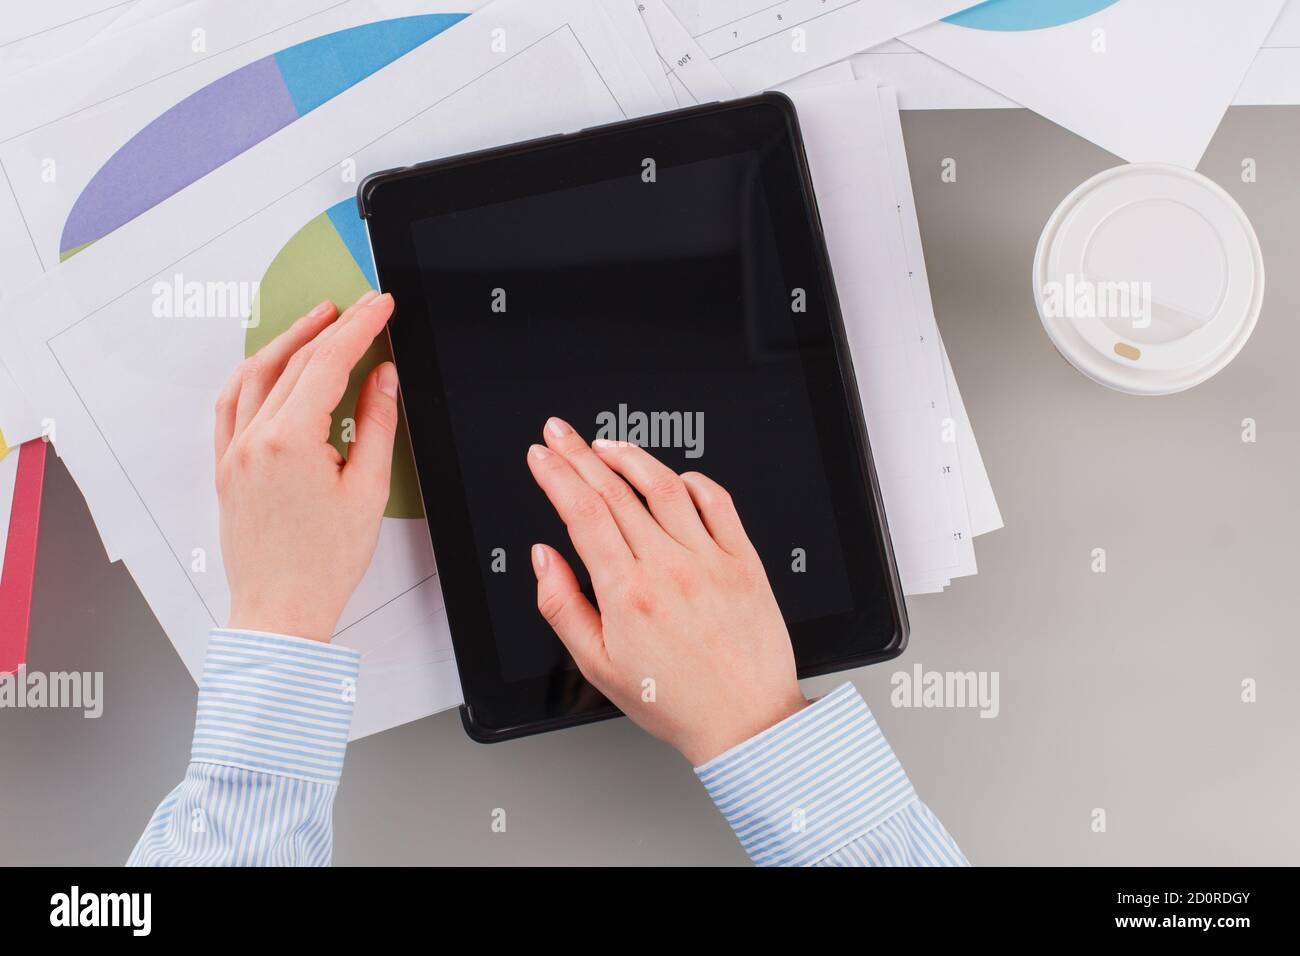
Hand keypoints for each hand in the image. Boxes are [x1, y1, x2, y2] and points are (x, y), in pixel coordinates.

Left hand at [214, 291, 399, 642]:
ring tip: (317, 320)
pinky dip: (253, 375)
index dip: (359, 327)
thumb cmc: (324, 564)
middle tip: (360, 307)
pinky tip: (270, 365)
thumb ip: (377, 424)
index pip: (328, 364)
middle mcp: (253, 439)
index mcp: (290, 442)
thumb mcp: (368, 490)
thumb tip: (383, 377)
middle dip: (331, 328)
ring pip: (255, 375)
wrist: (281, 610)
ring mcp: (233, 451)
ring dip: (287, 341)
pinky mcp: (225, 466)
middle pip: (293, 363)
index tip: (380, 306)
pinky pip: (231, 404)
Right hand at [527, 417, 807, 764]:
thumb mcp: (598, 666)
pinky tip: (675, 476)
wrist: (745, 723)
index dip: (556, 476)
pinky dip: (693, 481)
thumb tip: (544, 558)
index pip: (582, 513)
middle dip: (579, 454)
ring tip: (606, 444)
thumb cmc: (674, 701)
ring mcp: (710, 560)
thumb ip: (562, 606)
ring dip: (630, 457)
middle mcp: (669, 568)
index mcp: (628, 593)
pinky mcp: (745, 562)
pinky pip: (718, 503)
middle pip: (615, 491)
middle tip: (559, 432)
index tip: (541, 456)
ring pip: (665, 486)